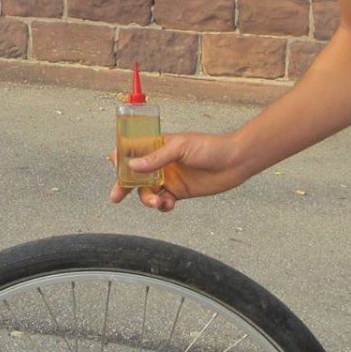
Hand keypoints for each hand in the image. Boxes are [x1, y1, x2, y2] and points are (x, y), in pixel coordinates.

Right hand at [110, 131, 247, 211]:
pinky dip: (162, 205)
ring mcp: (169, 178)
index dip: (121, 160)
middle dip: (124, 186)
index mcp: (158, 146)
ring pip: (148, 192)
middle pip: (135, 176)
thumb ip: (156, 158)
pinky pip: (163, 201)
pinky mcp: (179, 192)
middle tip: (115, 196)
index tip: (115, 168)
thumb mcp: (180, 147)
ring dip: (147, 198)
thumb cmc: (210, 147)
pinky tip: (168, 204)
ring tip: (156, 201)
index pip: (133, 152)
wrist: (235, 162)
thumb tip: (132, 166)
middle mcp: (161, 163)